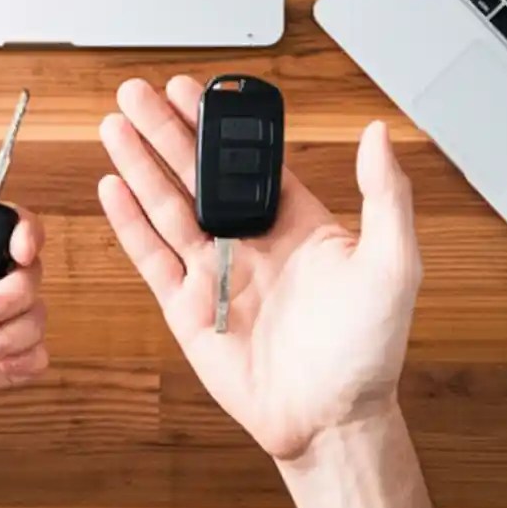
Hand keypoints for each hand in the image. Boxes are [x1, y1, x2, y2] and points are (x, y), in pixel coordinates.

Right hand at [98, 77, 422, 460]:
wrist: (330, 419)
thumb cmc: (367, 351)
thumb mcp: (393, 264)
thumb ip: (385, 196)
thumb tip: (378, 135)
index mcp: (296, 222)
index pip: (248, 159)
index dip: (219, 122)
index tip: (197, 89)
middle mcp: (250, 240)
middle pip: (197, 171)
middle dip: (166, 129)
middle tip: (139, 92)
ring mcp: (215, 271)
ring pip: (167, 205)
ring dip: (140, 163)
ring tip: (116, 125)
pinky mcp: (187, 307)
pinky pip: (152, 256)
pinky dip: (129, 221)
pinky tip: (113, 186)